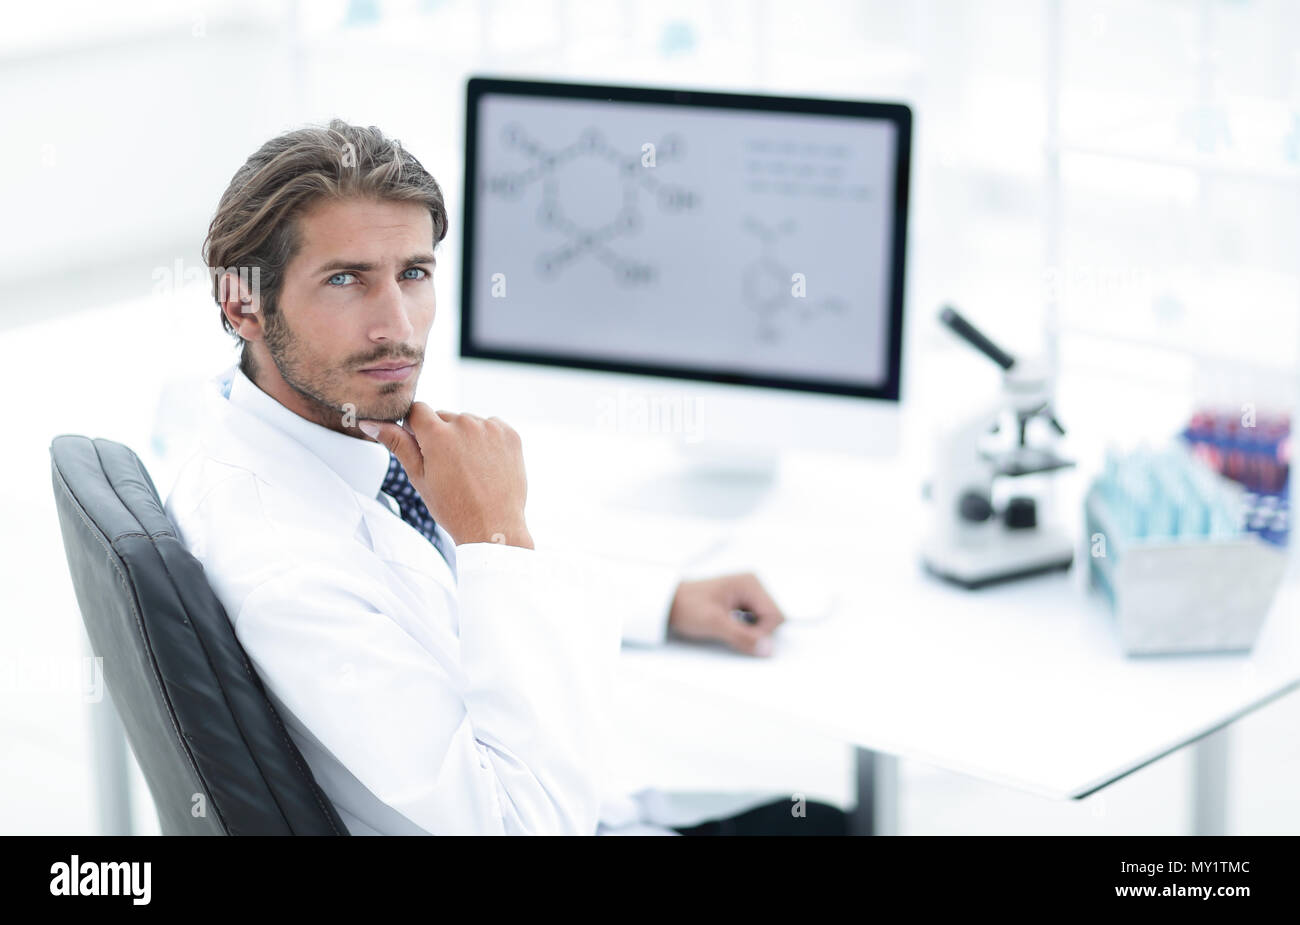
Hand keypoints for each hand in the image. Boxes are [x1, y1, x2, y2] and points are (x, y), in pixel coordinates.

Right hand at [358, 403, 533, 548]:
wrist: (493, 527)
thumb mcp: (419, 476)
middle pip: (444, 417)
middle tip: (447, 467)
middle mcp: (465, 424)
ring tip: (469, 469)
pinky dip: (487, 440)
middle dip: (441, 435)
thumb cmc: (453, 507)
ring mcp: (491, 428)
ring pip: (468, 422)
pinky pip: (491, 427)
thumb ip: (397, 444)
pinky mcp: (510, 434)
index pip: (417, 410)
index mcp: (438, 434)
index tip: (421, 445)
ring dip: (465, 437)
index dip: (415, 427)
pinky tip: (486, 465)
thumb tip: (370, 423)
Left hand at [667, 572, 784, 655]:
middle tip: (730, 630)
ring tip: (727, 626)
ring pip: (764, 622)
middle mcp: (752, 586)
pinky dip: (744, 629)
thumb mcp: (714, 623)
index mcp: (750, 583)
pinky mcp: (742, 603)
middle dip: (756, 632)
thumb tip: (767, 649)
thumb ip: (742, 637)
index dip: (762, 633)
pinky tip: (728, 626)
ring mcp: (748, 594)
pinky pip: (755, 622)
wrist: (668, 604)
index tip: (740, 637)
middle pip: (772, 619)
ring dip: (749, 631)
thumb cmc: (687, 606)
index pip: (776, 615)